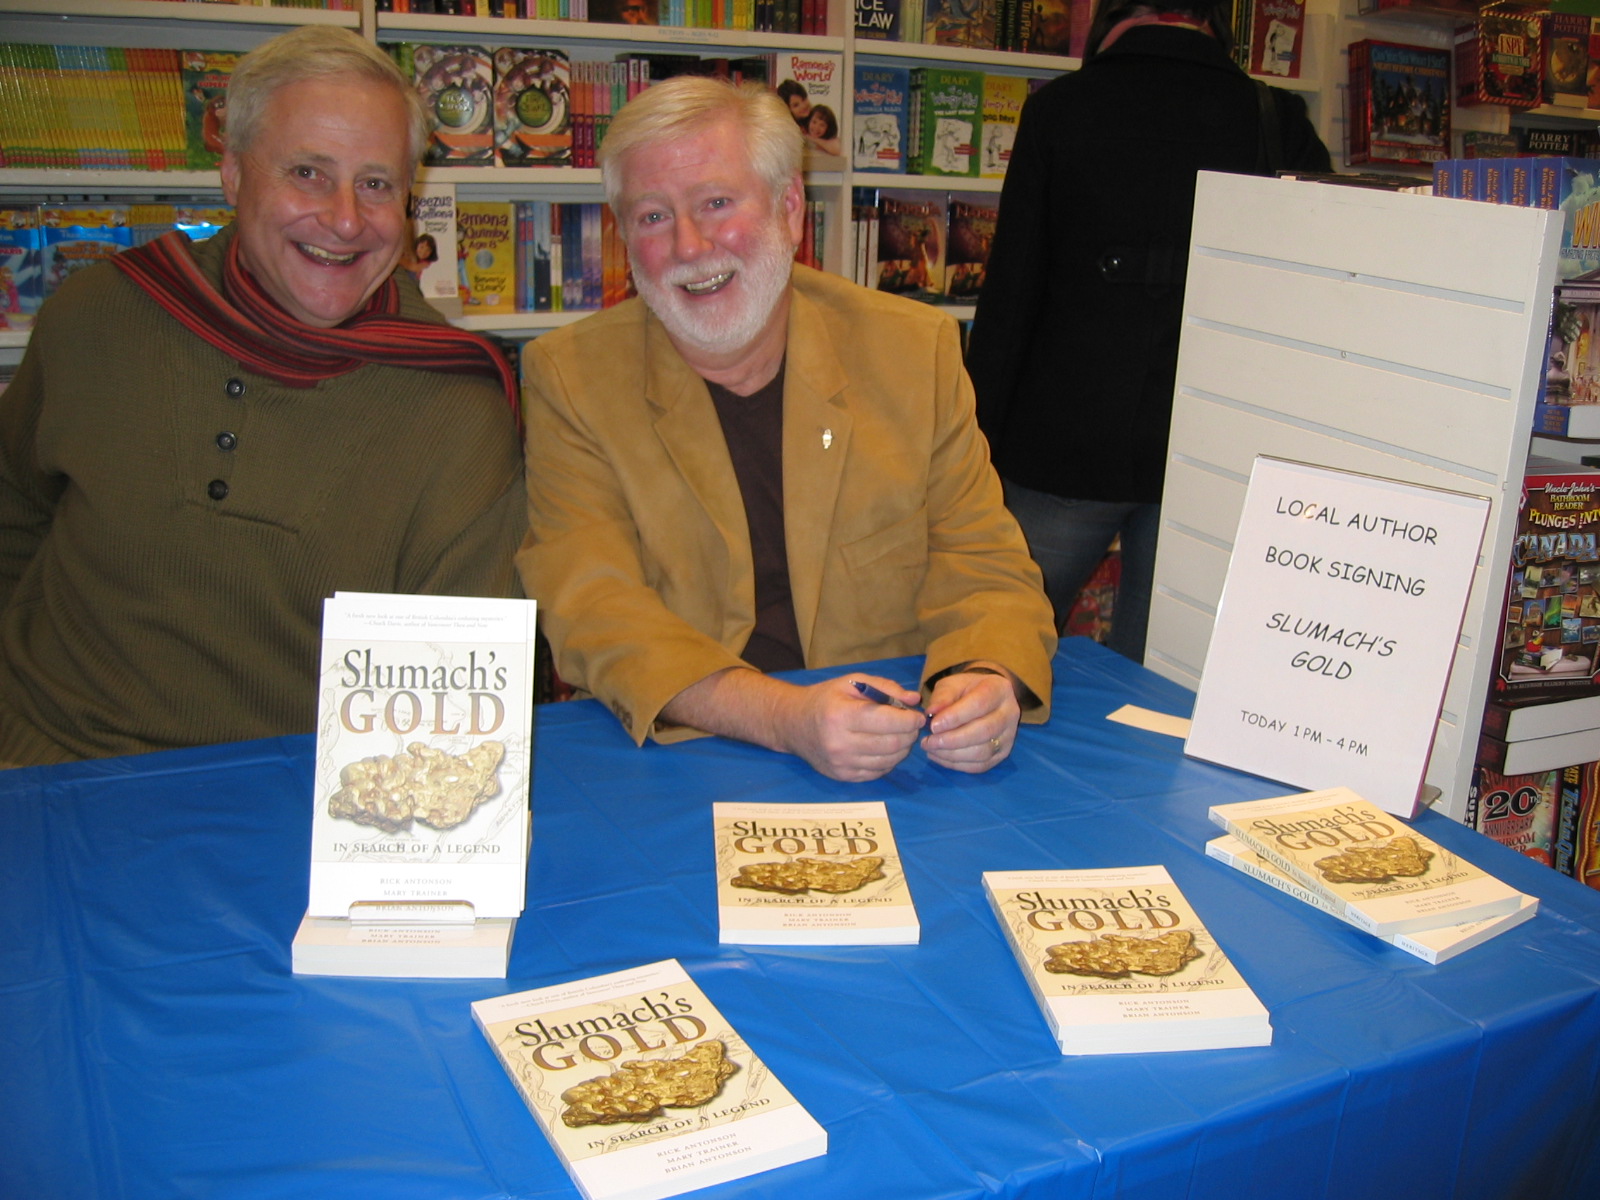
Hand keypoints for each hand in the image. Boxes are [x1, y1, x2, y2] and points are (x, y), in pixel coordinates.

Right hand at [782, 674, 924, 782]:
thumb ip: (885, 687)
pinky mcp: (843, 776)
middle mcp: (840, 743)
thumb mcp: (852, 682)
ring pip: (889, 761)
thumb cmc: (826, 699)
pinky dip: (889, 760)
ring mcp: (841, 764)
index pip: (888, 722)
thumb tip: (914, 700)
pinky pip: (879, 772)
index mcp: (842, 715)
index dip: (910, 720)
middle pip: (893, 744)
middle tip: (910, 725)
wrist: (793, 724)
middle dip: (909, 734)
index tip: (917, 715)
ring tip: (899, 735)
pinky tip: (884, 747)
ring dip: (902, 748)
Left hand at [921, 668, 1019, 773]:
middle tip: (928, 741)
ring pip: (983, 752)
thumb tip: (932, 713)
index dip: (955, 717)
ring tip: (931, 749)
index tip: (933, 725)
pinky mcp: (1003, 754)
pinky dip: (957, 764)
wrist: (984, 700)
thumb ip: (943, 697)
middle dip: (952, 739)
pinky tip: (940, 756)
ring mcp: (1009, 736)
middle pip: (984, 731)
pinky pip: (981, 765)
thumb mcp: (952, 685)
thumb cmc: (966, 690)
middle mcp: (1009, 713)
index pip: (979, 704)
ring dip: (953, 754)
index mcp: (999, 689)